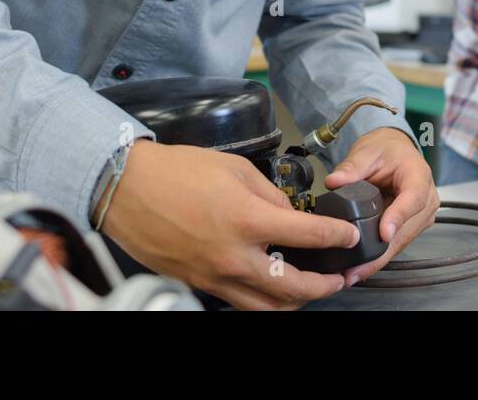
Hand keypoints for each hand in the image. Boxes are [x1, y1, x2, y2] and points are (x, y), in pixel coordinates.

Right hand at [101, 140, 358, 309]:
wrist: (127, 189)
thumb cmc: (178, 172)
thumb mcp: (236, 168)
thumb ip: (271, 195)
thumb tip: (292, 213)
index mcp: (249, 220)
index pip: (310, 236)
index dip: (338, 238)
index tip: (350, 237)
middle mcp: (235, 256)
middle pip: (294, 288)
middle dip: (325, 285)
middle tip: (341, 277)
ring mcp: (215, 277)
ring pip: (267, 308)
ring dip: (296, 302)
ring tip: (311, 289)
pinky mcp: (199, 284)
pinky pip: (239, 302)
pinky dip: (262, 299)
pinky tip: (272, 285)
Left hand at [324, 126, 438, 286]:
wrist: (395, 152)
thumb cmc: (387, 150)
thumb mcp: (368, 151)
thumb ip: (352, 167)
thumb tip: (335, 181)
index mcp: (419, 174)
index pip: (414, 198)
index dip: (399, 217)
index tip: (383, 233)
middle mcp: (426, 198)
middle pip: (407, 229)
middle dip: (382, 251)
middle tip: (358, 267)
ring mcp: (421, 215)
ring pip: (401, 242)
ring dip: (379, 259)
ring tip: (355, 273)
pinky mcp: (411, 227)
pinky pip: (396, 244)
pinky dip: (379, 257)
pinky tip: (361, 268)